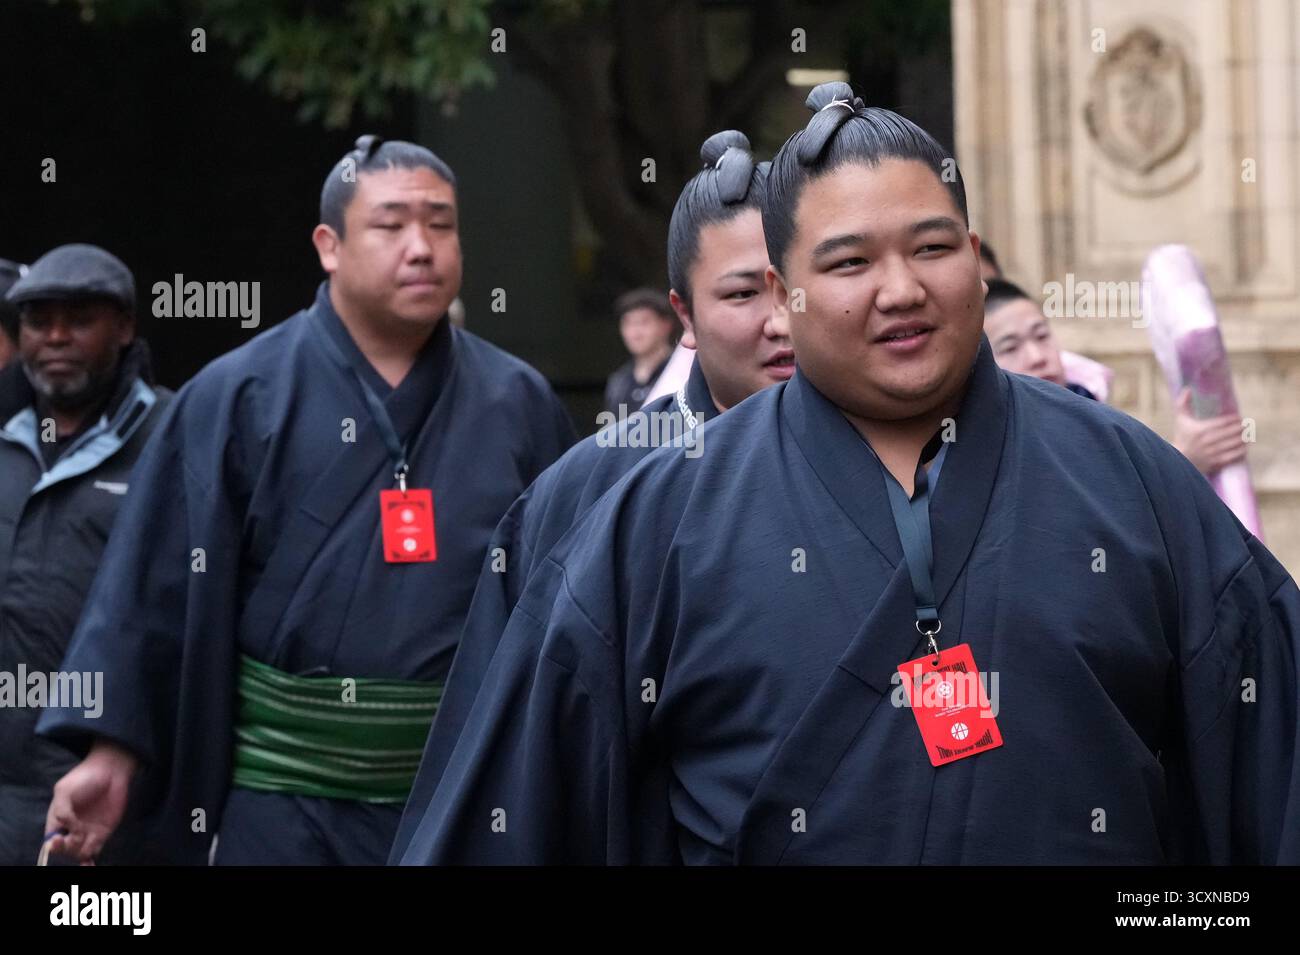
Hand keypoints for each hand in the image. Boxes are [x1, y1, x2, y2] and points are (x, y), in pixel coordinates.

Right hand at [44, 739, 138, 863]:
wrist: (110, 771)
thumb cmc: (84, 777)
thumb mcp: (64, 790)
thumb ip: (62, 810)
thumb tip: (69, 827)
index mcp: (57, 820)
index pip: (50, 841)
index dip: (52, 845)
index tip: (57, 839)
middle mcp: (71, 829)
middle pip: (63, 849)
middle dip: (66, 848)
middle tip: (75, 835)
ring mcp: (87, 831)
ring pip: (78, 852)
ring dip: (78, 851)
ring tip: (84, 837)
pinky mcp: (103, 832)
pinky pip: (94, 850)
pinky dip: (90, 857)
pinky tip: (89, 862)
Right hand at [1172, 388, 1247, 476]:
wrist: (1180, 460)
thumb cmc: (1182, 436)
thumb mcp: (1180, 419)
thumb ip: (1183, 403)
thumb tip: (1187, 388)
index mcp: (1200, 430)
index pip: (1223, 422)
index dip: (1234, 419)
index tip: (1238, 417)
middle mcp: (1208, 441)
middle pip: (1232, 432)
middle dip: (1242, 427)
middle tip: (1245, 425)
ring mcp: (1213, 453)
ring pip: (1236, 444)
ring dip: (1244, 438)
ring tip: (1247, 434)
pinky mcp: (1217, 462)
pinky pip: (1235, 456)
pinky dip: (1242, 450)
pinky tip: (1244, 446)